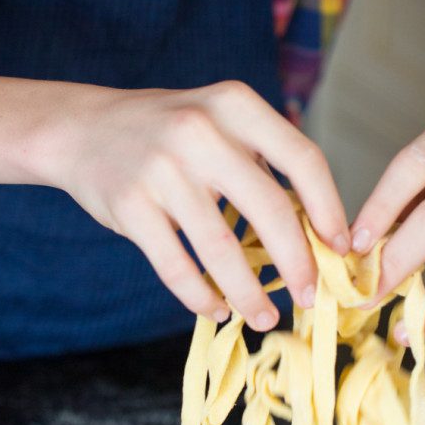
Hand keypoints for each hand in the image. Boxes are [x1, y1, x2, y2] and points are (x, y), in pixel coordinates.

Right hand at [43, 81, 348, 329]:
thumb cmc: (169, 136)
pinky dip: (201, 296)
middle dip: (298, 264)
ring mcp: (162, 168)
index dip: (330, 210)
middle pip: (271, 210)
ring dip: (249, 293)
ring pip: (222, 248)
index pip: (303, 159)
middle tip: (309, 297)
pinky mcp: (129, 205)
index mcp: (235, 105)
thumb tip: (317, 234)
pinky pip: (176, 266)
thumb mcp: (220, 122)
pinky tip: (217, 310)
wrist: (83, 129)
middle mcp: (201, 130)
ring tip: (264, 318)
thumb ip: (263, 163)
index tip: (341, 249)